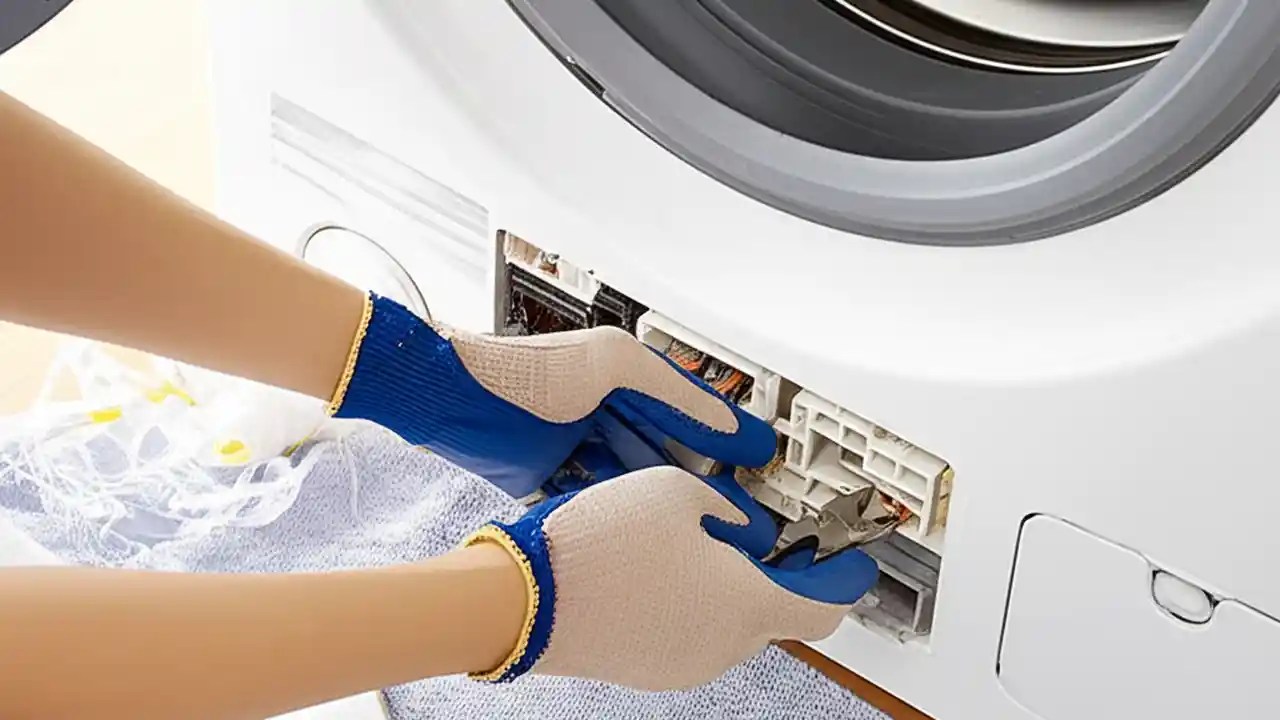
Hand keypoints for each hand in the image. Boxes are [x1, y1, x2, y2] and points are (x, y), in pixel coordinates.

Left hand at [329, 293, 777, 496]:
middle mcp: (603, 409)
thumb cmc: (520, 371)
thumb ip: (672, 392)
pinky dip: (624, 514)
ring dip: (668, 502)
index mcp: (623, 375)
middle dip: (705, 481)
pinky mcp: (550, 478)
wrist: (448, 400)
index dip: (725, 436)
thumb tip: (724, 418)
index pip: (689, 411)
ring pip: (637, 480)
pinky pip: (599, 499)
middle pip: (667, 451)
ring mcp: (577, 445)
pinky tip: (652, 532)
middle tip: (746, 512)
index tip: (762, 457)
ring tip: (709, 531)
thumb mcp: (612, 366)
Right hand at [465, 466, 878, 689]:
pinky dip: (691, 602)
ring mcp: (685, 664)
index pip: (827, 608)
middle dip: (776, 571)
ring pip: (730, 621)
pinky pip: (691, 632)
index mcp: (747, 605)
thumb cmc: (597, 547)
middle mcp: (724, 645)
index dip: (846, 580)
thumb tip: (735, 525)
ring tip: (690, 538)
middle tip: (760, 532)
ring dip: (727, 585)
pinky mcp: (650, 669)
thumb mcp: (677, 491)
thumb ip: (725, 508)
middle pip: (776, 612)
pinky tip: (657, 566)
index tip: (853, 563)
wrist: (523, 598)